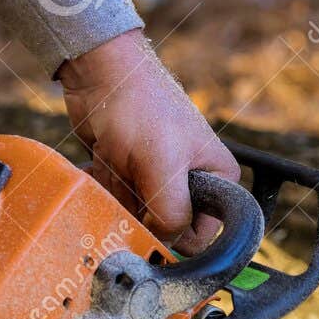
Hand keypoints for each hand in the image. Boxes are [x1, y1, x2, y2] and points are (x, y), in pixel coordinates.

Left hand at [60, 29, 238, 254]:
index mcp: (218, 182)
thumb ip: (172, 214)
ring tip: (117, 157)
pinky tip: (105, 156)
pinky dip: (104, 184)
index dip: (172, 234)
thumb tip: (163, 244)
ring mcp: (158, 181)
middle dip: (138, 206)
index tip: (150, 211)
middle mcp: (192, 184)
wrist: (100, 74)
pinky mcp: (130, 177)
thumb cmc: (140, 108)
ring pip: (135, 217)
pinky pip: (116, 202)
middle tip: (131, 173)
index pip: (200, 237)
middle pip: (162, 229)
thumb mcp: (164, 167)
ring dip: (118, 192)